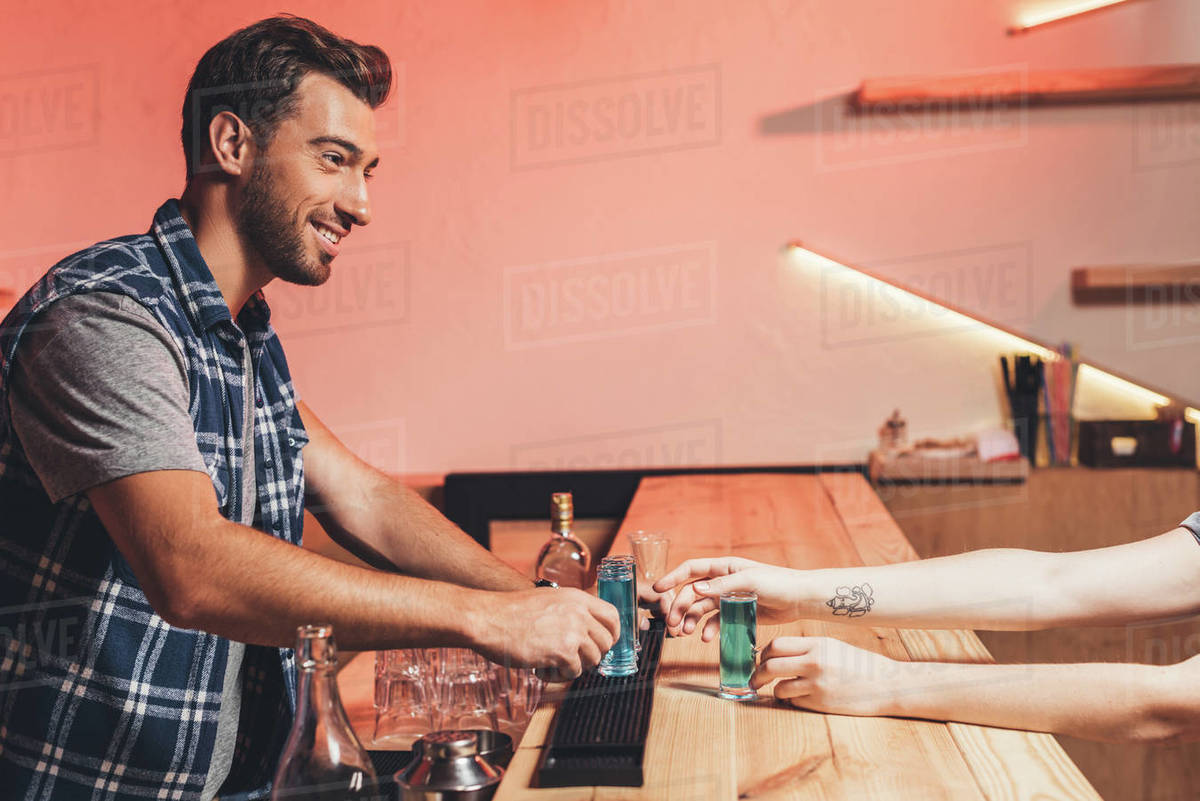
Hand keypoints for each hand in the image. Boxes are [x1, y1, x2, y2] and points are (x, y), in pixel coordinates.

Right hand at [469, 587, 619, 680]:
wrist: (488, 619)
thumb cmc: (510, 612)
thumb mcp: (548, 599)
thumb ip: (570, 611)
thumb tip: (585, 630)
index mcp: (576, 598)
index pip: (613, 616)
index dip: (613, 633)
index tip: (606, 643)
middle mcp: (579, 613)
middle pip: (607, 642)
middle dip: (593, 655)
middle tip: (573, 659)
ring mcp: (572, 632)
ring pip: (593, 660)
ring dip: (574, 666)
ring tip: (552, 662)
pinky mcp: (562, 652)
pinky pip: (574, 672)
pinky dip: (559, 675)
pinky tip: (541, 668)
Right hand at [652, 557, 801, 639]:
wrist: (800, 599)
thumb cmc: (778, 582)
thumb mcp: (749, 581)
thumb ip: (722, 585)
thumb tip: (696, 589)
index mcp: (723, 567)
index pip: (691, 569)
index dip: (673, 578)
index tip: (657, 590)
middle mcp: (722, 581)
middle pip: (692, 593)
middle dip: (679, 607)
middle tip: (672, 624)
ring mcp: (728, 598)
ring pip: (701, 609)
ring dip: (691, 620)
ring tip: (685, 634)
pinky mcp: (737, 612)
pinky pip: (716, 621)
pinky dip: (709, 629)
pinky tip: (707, 639)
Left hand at [751, 636, 902, 716]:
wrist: (887, 685)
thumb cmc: (859, 665)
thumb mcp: (833, 647)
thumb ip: (807, 649)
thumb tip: (775, 653)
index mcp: (817, 644)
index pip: (776, 644)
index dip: (763, 653)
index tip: (760, 659)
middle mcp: (815, 662)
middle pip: (770, 665)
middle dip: (757, 674)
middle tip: (754, 680)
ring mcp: (817, 684)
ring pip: (779, 688)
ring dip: (777, 690)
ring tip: (784, 690)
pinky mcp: (821, 703)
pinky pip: (794, 702)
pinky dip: (793, 701)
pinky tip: (804, 698)